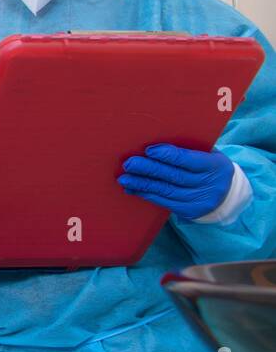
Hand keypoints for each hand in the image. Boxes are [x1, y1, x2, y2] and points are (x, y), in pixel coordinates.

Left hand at [118, 144, 233, 220]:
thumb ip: (189, 148)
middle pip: (174, 176)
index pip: (189, 160)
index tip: (149, 150)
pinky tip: (133, 189)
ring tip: (124, 179)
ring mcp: (199, 199)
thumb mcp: (208, 154)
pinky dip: (146, 195)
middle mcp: (208, 184)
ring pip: (166, 190)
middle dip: (149, 169)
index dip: (169, 155)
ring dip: (142, 184)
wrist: (227, 193)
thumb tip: (156, 141)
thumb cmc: (209, 166)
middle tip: (129, 164)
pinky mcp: (189, 210)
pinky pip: (164, 202)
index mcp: (215, 165)